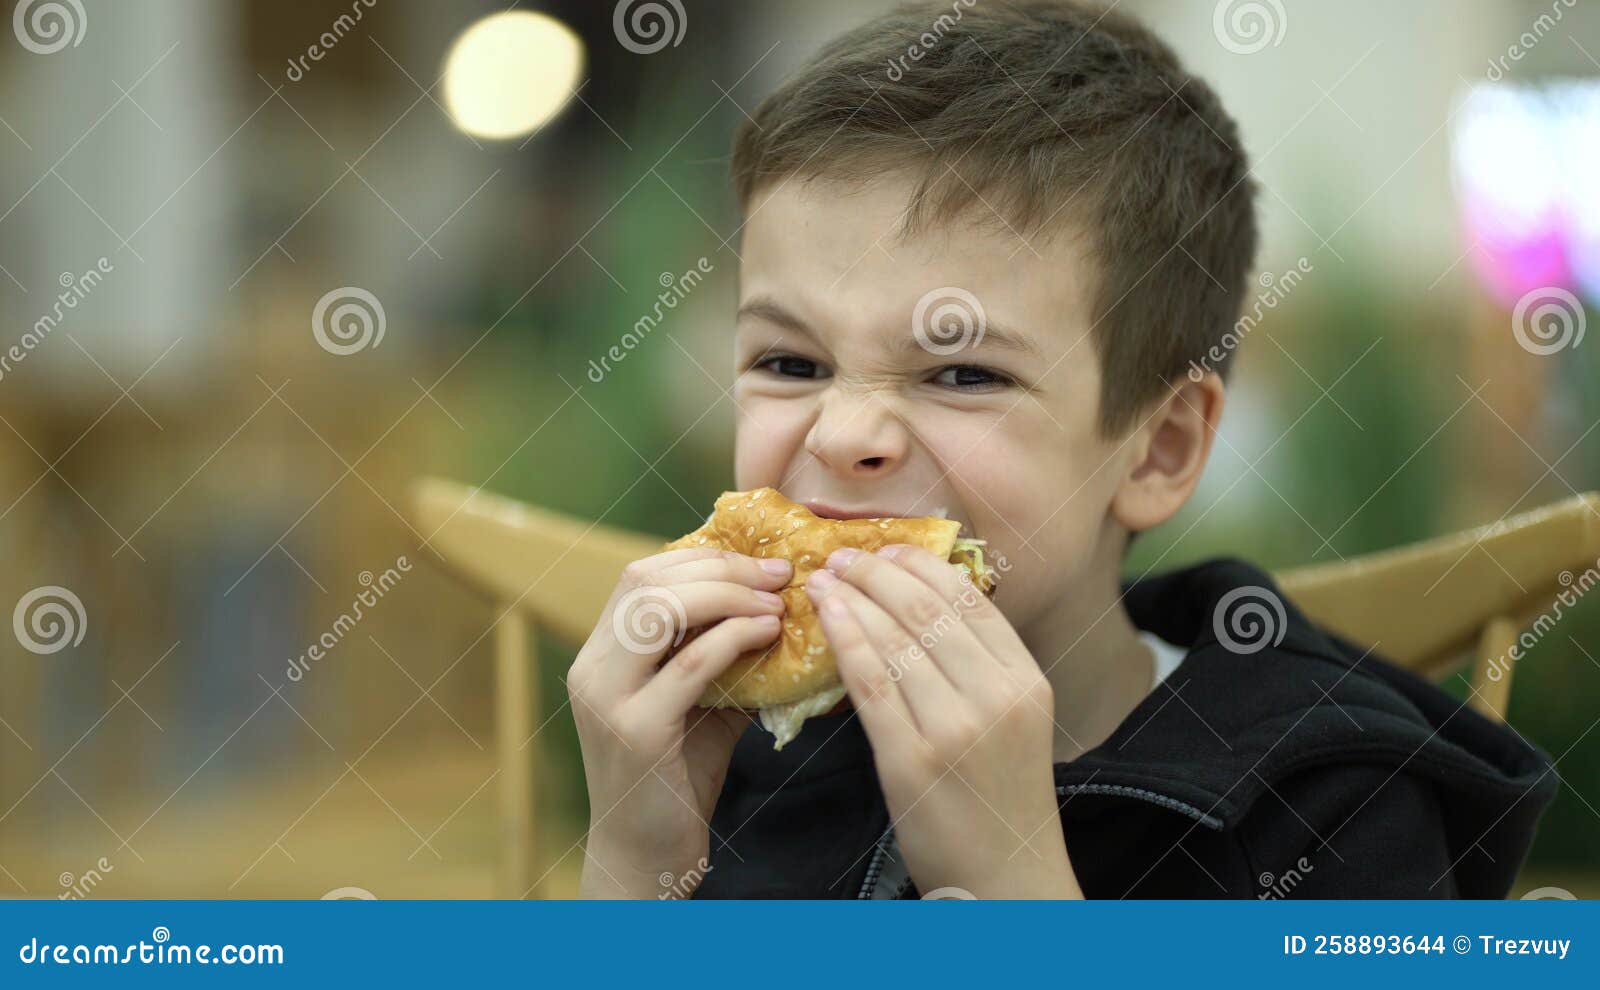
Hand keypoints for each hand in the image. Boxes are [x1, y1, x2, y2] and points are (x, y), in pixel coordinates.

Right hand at [569, 546, 790, 897]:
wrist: (645, 857)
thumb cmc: (675, 780)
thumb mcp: (698, 704)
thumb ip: (721, 655)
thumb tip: (779, 605)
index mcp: (600, 655)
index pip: (641, 575)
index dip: (703, 558)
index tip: (761, 562)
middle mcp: (592, 669)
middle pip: (646, 580)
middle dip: (721, 566)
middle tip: (778, 573)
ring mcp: (608, 699)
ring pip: (659, 609)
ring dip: (728, 594)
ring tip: (775, 602)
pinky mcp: (636, 731)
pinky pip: (690, 663)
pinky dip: (734, 636)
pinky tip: (768, 633)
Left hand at [806, 544, 1081, 898]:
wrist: (1007, 882)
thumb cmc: (1000, 800)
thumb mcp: (1014, 724)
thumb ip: (980, 669)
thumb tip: (921, 608)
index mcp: (1027, 681)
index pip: (971, 600)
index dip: (922, 565)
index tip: (888, 549)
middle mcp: (997, 697)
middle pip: (928, 610)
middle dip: (878, 572)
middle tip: (844, 555)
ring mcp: (956, 728)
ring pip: (894, 639)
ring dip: (853, 597)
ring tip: (825, 578)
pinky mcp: (912, 760)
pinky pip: (870, 682)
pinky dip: (844, 639)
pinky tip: (825, 617)